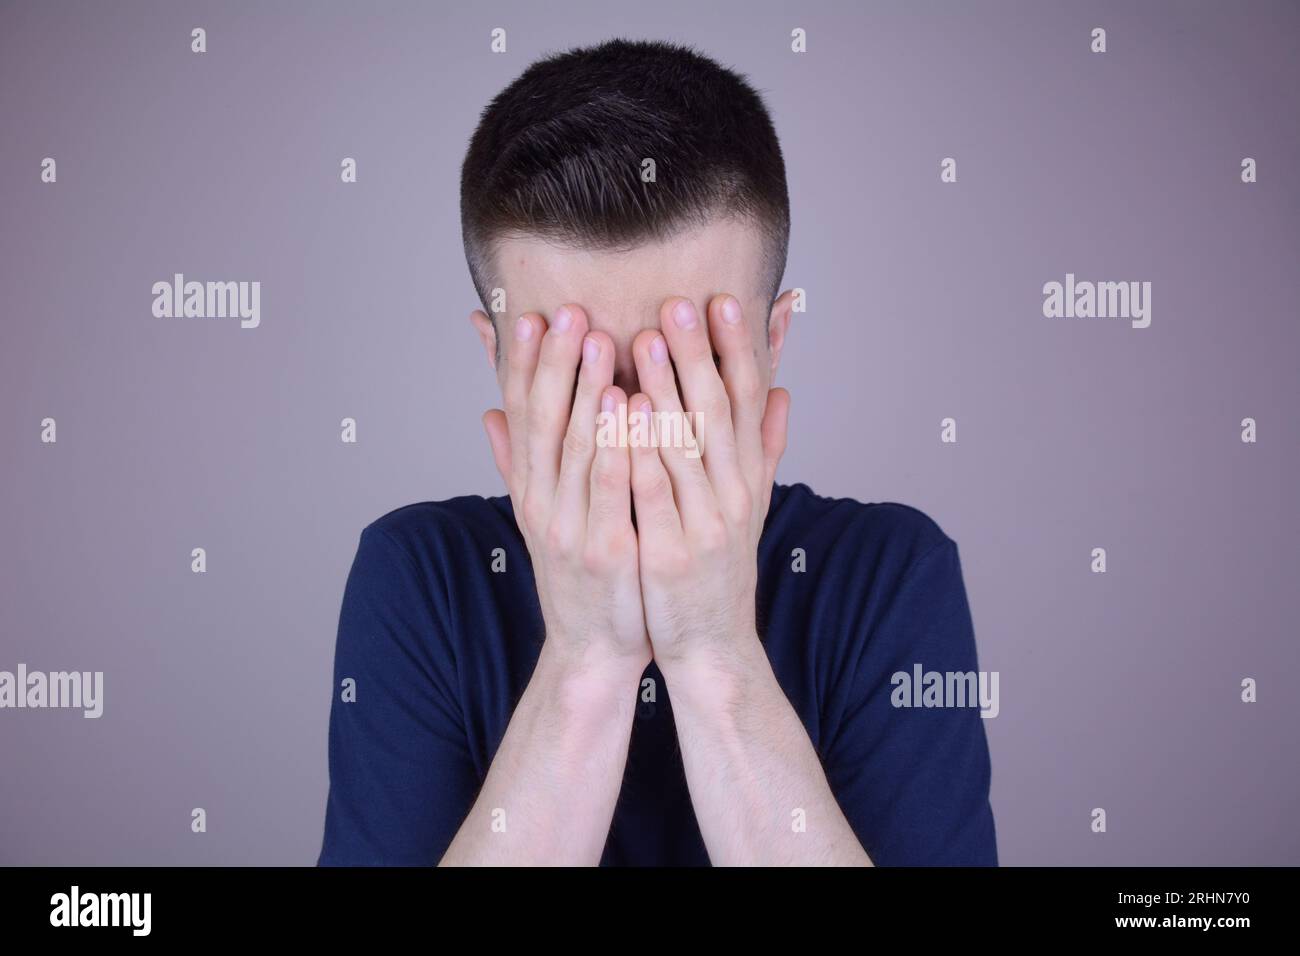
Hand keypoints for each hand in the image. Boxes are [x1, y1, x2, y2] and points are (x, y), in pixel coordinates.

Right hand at [481, 304, 650, 676]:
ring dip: (583, 389)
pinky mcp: (605, 550)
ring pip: (574, 446)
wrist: (595, 649)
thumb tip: (488, 410)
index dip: (520, 363)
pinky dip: (614, 444)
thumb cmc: (582, 574)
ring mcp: (570, 526)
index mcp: (531, 488)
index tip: (525, 313)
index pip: (520, 413)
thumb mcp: (543, 514)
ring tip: (595, 338)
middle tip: (565, 310)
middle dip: (553, 361)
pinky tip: (625, 405)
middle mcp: (542, 502)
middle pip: (543, 420)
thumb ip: (520, 459)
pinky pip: (608, 488)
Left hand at [626, 294, 788, 676]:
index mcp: (749, 476)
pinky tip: (621, 414)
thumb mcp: (749, 503)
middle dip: (698, 354)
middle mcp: (735, 494)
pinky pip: (654, 494)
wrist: (710, 643)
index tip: (723, 301)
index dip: (739, 349)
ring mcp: (705, 524)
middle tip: (678, 304)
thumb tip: (783, 388)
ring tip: (643, 340)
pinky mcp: (671, 552)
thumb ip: (764, 444)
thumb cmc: (719, 566)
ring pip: (686, 447)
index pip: (749, 401)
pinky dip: (640, 451)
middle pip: (718, 413)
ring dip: (666, 390)